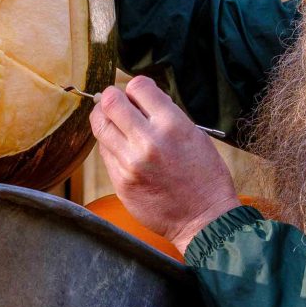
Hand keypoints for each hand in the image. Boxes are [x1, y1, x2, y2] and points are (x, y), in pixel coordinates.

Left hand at [91, 76, 241, 253]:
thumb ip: (167, 116)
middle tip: (115, 102)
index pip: (137, 87)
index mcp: (172, 125)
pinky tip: (121, 147)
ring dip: (104, 119)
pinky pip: (105, 152)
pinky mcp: (121, 181)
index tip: (136, 94)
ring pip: (100, 126)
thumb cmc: (205, 178)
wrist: (204, 220)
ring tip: (112, 121)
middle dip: (111, 98)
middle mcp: (148, 141)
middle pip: (110, 102)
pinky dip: (110, 144)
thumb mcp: (196, 136)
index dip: (135, 87)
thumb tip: (142, 101)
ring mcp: (131, 163)